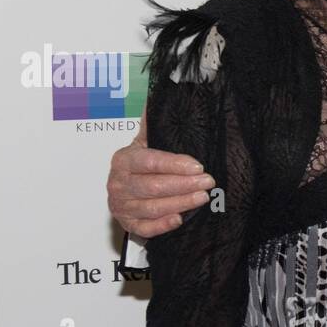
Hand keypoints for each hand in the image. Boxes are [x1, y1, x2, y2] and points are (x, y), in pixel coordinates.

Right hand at [107, 104, 215, 238]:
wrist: (124, 190)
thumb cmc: (141, 165)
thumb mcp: (145, 143)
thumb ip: (154, 125)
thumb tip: (160, 98)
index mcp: (123, 160)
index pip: (150, 161)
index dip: (174, 164)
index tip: (198, 166)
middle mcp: (118, 183)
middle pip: (153, 186)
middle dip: (183, 185)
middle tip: (208, 182)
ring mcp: (121, 206)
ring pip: (152, 207)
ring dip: (180, 203)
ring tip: (203, 197)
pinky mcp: (127, 224)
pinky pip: (145, 228)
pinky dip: (162, 225)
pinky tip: (180, 219)